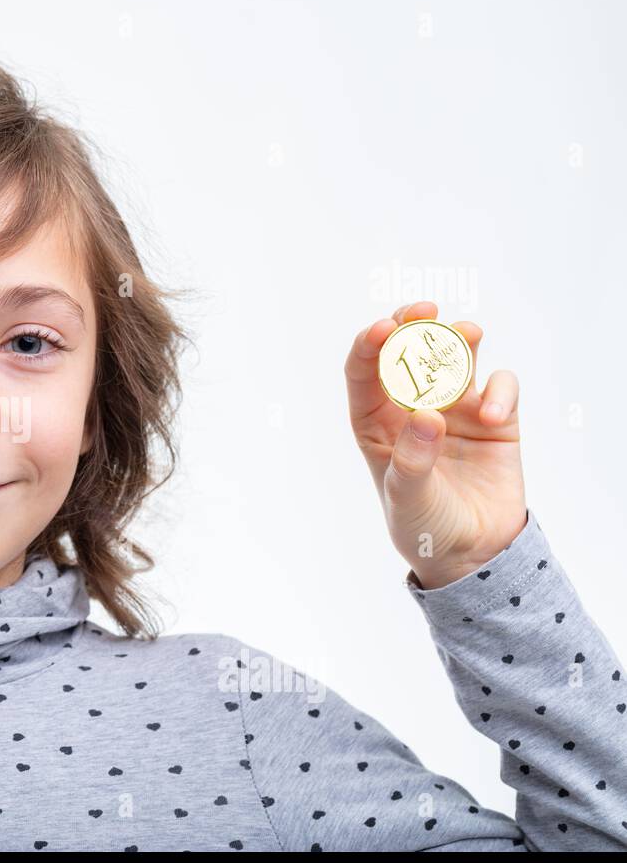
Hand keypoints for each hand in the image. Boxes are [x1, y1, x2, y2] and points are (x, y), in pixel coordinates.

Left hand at [344, 300, 527, 589]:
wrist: (471, 552)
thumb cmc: (422, 523)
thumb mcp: (407, 496)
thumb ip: (412, 458)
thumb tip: (425, 415)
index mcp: (375, 422)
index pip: (364, 372)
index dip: (369, 344)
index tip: (382, 327)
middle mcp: (412, 407)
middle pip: (408, 352)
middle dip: (413, 324)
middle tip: (424, 310)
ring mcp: (455, 408)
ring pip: (455, 356)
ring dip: (459, 339)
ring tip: (467, 335)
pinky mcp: (494, 418)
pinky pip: (499, 386)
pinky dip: (498, 390)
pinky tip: (492, 417)